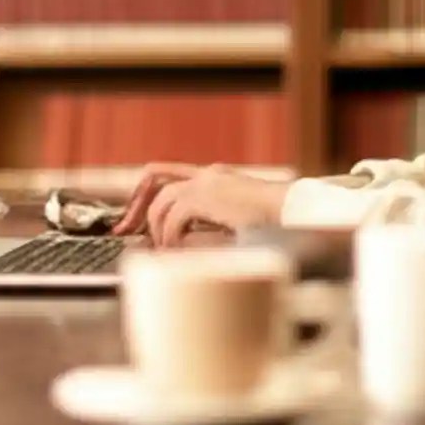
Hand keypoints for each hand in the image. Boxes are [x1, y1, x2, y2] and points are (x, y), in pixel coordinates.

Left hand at [111, 163, 289, 246]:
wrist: (295, 214)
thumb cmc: (275, 224)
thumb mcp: (234, 222)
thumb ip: (208, 226)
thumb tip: (178, 243)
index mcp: (214, 176)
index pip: (166, 174)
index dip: (145, 194)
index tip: (133, 217)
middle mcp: (208, 174)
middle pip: (155, 183)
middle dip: (139, 210)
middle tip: (129, 233)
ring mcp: (207, 182)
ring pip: (162, 202)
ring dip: (158, 227)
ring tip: (163, 248)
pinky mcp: (206, 195)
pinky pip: (174, 217)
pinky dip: (170, 235)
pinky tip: (176, 250)